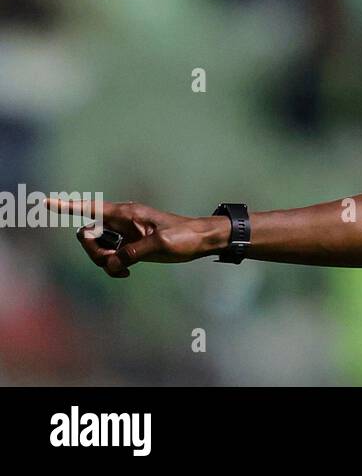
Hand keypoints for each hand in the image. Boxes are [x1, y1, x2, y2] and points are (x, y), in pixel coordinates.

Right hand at [45, 196, 227, 277]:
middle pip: (87, 236)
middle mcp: (121, 221)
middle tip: (115, 261)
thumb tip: (113, 263)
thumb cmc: (184, 236)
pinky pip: (108, 259)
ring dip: (105, 262)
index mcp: (126, 213)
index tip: (46, 203)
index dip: (67, 206)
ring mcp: (124, 235)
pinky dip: (113, 268)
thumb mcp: (160, 244)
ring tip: (126, 269)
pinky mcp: (129, 247)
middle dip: (94, 252)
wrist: (201, 241)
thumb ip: (132, 252)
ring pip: (96, 250)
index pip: (91, 207)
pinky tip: (127, 273)